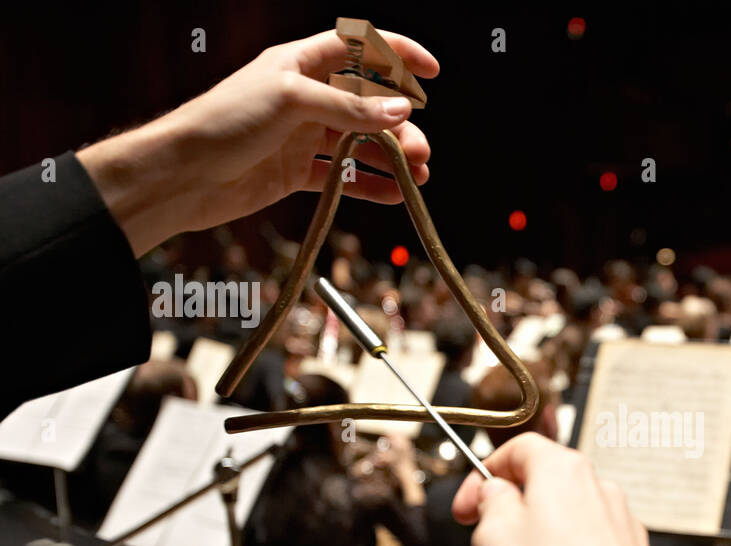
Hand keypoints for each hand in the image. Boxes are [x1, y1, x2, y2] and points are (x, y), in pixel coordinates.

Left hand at [77, 29, 438, 256]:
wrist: (182, 174)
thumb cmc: (224, 121)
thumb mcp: (291, 101)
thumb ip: (349, 107)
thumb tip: (400, 110)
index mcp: (300, 64)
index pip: (359, 48)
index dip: (397, 55)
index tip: (431, 73)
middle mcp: (305, 96)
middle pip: (368, 104)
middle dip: (399, 125)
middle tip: (420, 151)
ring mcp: (302, 136)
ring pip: (360, 143)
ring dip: (391, 158)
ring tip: (417, 176)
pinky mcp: (295, 172)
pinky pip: (342, 178)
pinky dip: (369, 186)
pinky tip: (394, 195)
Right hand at [452, 434, 676, 545]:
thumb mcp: (493, 536)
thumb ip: (491, 502)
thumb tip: (497, 494)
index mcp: (564, 470)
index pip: (518, 449)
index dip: (484, 474)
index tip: (469, 503)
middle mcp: (600, 488)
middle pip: (546, 483)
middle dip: (514, 508)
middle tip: (489, 539)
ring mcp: (622, 522)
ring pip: (569, 517)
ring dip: (542, 536)